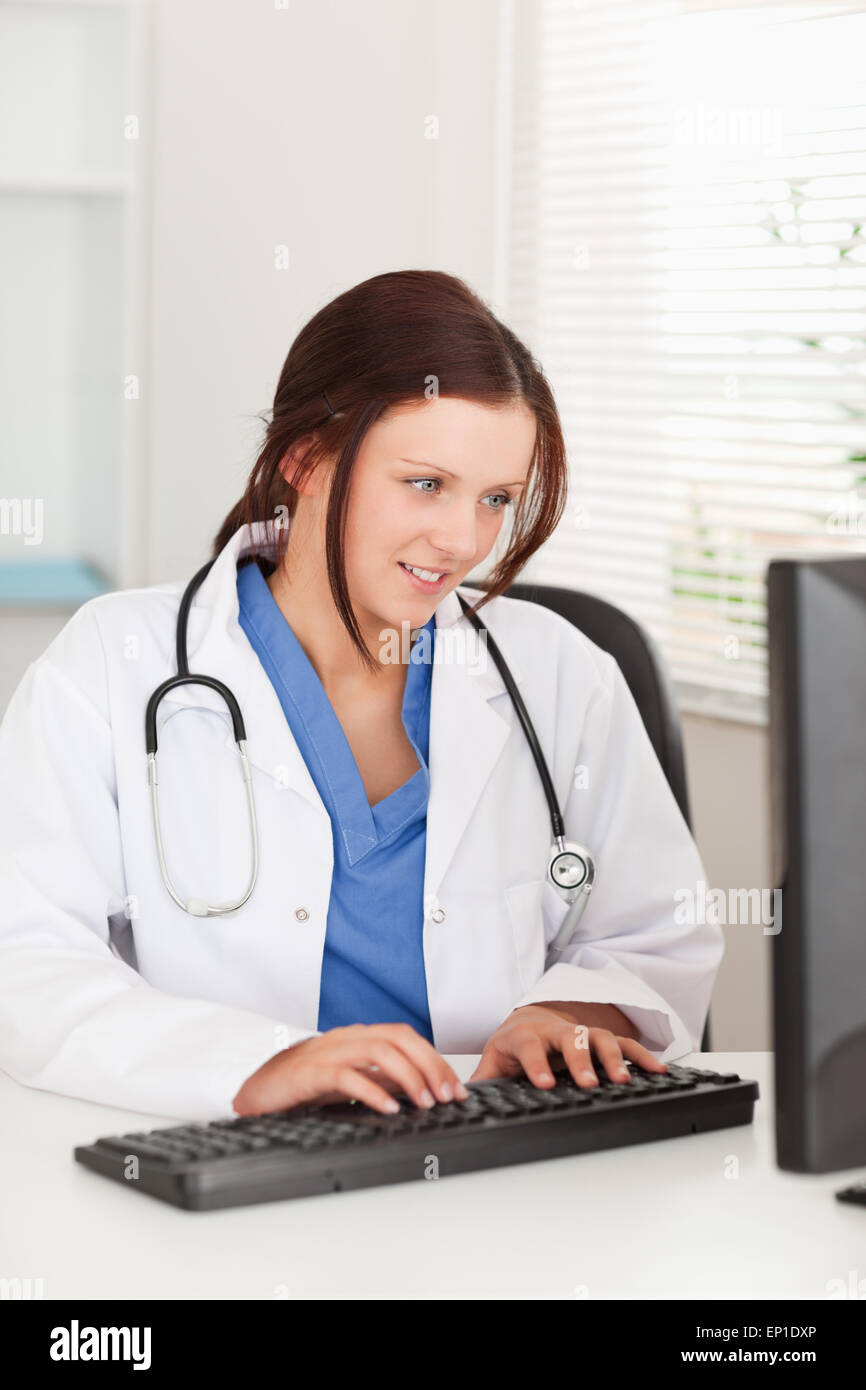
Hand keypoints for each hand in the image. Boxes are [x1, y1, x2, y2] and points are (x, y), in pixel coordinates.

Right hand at [232, 1022, 469, 1116]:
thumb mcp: (350, 1080)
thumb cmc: (303, 1086)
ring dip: (409, 1077)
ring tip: (425, 1103)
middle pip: (399, 1038)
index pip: (407, 1037)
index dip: (435, 1060)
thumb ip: (380, 1079)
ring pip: (379, 1051)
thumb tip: (420, 1089)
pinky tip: (389, 1108)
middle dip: (430, 1066)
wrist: (257, 1092)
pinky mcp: (310, 1073)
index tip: (456, 1088)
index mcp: (358, 1037)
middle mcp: (346, 1038)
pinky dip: (373, 1091)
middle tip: (447, 1096)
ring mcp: (328, 1052)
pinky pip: (347, 1076)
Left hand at [468, 1002, 668, 1089]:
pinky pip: (623, 1044)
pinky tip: (658, 1070)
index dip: (537, 1064)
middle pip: (569, 1038)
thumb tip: (464, 1102)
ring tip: (624, 1080)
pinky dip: (641, 1055)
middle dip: (581, 1060)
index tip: (545, 1082)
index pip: (529, 1047)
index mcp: (524, 1036)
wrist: (527, 1020)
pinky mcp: (598, 1039)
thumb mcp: (492, 1062)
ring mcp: (579, 1033)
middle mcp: (554, 1030)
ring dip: (612, 1057)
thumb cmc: (511, 1046)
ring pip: (599, 1037)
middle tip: (589, 1083)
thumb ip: (483, 1082)